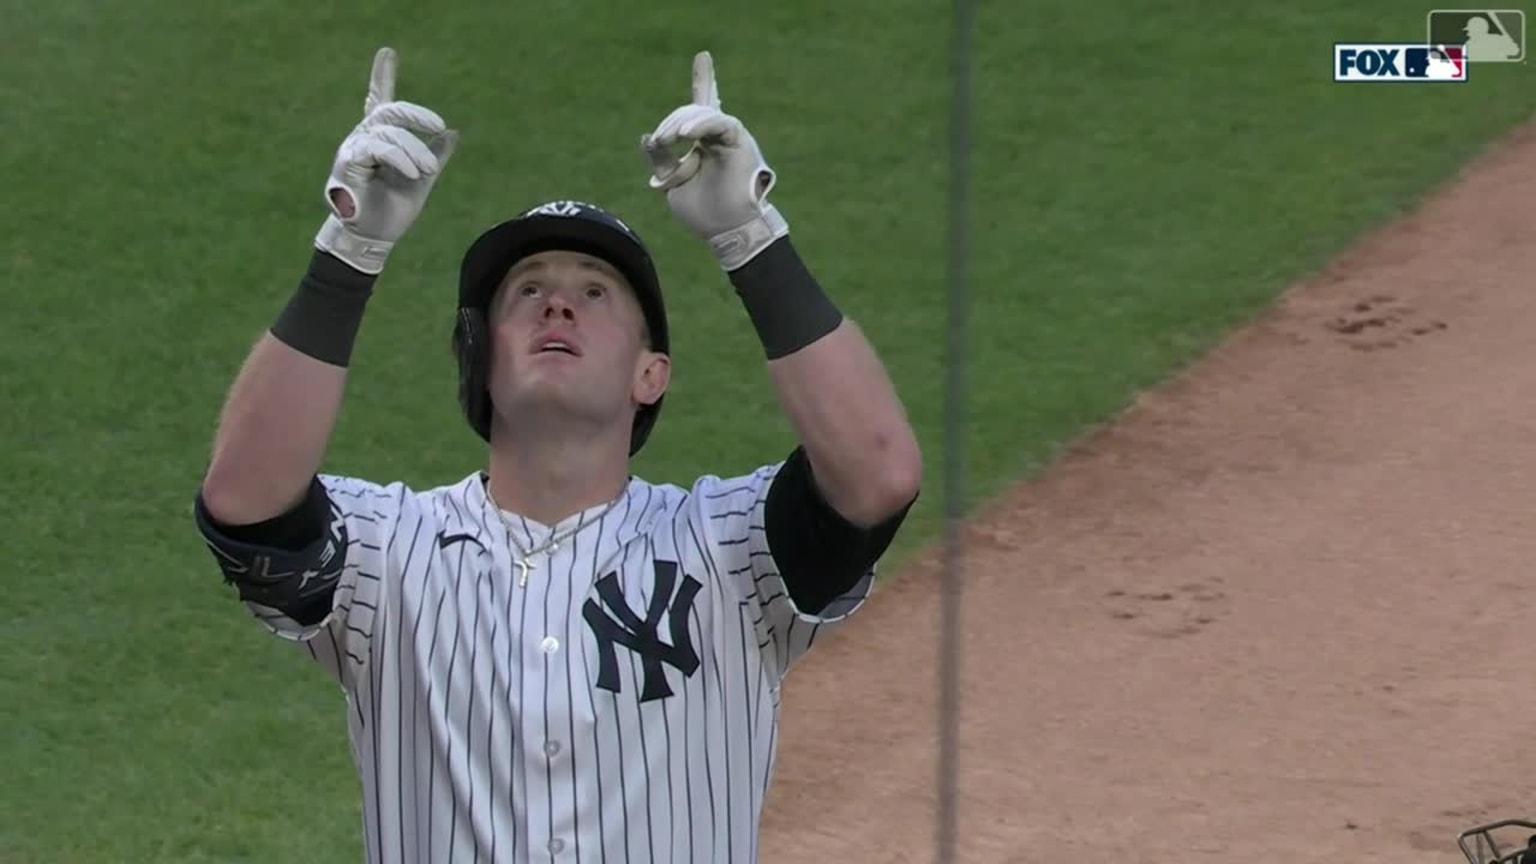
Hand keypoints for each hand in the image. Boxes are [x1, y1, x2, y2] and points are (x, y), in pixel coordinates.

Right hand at [314, 47, 458, 274]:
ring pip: (386, 132)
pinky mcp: (348, 164)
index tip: (388, 53)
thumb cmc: (392, 210)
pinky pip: (374, 148)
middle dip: (415, 115)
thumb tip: (454, 132)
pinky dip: (397, 157)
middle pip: (390, 112)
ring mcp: (354, 149)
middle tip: (438, 126)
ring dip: (412, 149)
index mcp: (381, 140)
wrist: (375, 238)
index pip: (380, 101)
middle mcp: (364, 139)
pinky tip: (412, 171)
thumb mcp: (423, 179)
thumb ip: (435, 156)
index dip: (382, 76)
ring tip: (426, 169)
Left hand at [641, 51, 787, 271]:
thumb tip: (649, 135)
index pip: (702, 105)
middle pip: (691, 112)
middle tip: (661, 142)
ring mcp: (730, 137)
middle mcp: (718, 135)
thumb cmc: (703, 212)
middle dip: (671, 123)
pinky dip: (701, 124)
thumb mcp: (671, 183)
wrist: (726, 231)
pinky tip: (686, 134)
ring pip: (703, 114)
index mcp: (704, 142)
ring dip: (681, 123)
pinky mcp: (739, 142)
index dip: (704, 78)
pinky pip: (720, 123)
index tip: (703, 55)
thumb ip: (660, 160)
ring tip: (670, 139)